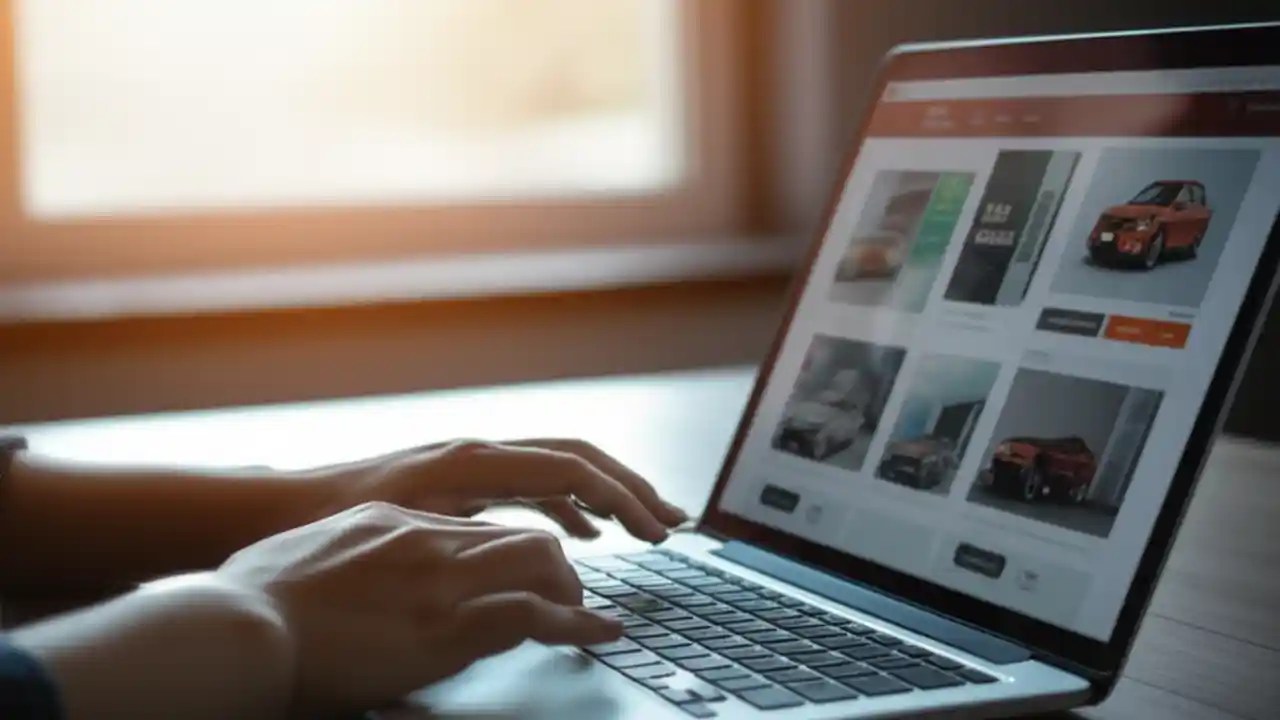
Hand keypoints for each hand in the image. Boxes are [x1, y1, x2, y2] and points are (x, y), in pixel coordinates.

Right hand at [218, 501, 620, 718]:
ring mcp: (440, 576)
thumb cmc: (249, 603)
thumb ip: (342, 560)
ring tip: (592, 612)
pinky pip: (534, 614)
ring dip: (573, 585)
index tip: (538, 553)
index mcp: (394, 520)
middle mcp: (426, 535)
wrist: (235, 629)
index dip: (514, 537)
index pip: (477, 520)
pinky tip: (598, 631)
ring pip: (540, 557)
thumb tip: (349, 586)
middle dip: (562, 553)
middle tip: (579, 588)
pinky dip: (576, 622)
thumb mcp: (306, 559)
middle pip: (521, 526)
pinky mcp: (448, 624)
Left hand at [307, 438, 687, 542]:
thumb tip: (547, 555)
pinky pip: (532, 487)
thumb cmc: (335, 523)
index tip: (656, 531)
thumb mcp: (410, 536)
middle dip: (630, 488)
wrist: (278, 508)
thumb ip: (479, 538)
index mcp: (475, 462)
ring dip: (606, 496)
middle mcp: (479, 453)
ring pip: (558, 470)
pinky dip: (568, 506)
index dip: (623, 498)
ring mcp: (471, 465)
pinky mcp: (461, 483)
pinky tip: (584, 532)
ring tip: (644, 526)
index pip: (572, 470)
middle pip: (577, 459)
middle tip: (671, 523)